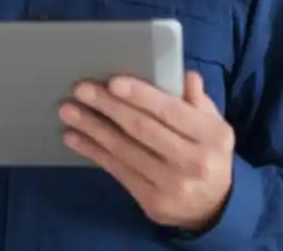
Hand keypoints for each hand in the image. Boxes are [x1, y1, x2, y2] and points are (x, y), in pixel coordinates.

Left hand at [59, 71, 234, 231]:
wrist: (213, 207)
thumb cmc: (207, 153)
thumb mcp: (214, 124)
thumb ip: (198, 100)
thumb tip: (184, 76)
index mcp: (212, 136)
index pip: (171, 111)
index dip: (140, 96)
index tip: (113, 82)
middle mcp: (193, 162)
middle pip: (142, 129)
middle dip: (108, 106)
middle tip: (81, 89)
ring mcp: (171, 185)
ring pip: (124, 150)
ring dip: (92, 128)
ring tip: (69, 111)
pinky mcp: (151, 201)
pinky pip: (117, 170)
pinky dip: (93, 152)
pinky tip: (74, 138)